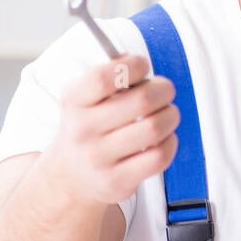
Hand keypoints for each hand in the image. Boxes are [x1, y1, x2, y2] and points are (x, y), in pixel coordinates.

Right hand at [42, 54, 179, 204]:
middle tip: (165, 91)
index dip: (132, 66)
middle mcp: (83, 130)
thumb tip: (132, 59)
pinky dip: (170, 142)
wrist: (70, 178)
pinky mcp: (117, 181)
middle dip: (163, 89)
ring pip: (154, 128)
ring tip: (167, 113)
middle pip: (141, 100)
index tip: (143, 66)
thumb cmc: (87, 129)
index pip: (104, 77)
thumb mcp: (82, 98)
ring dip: (170, 115)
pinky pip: (159, 156)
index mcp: (74, 102)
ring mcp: (99, 158)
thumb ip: (107, 75)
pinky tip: (164, 138)